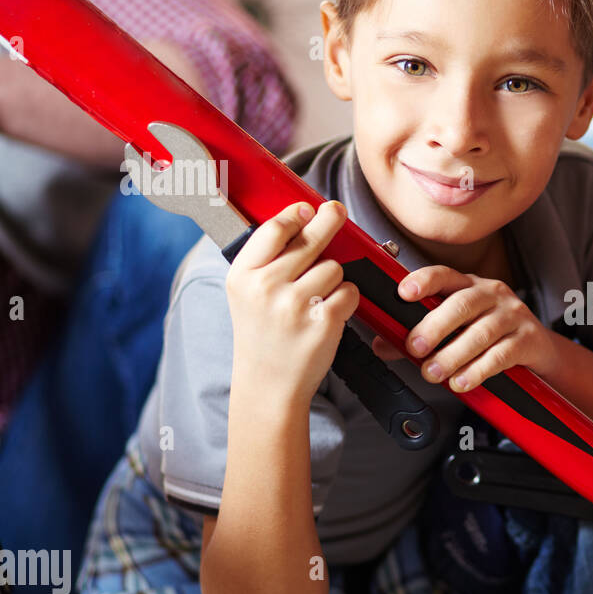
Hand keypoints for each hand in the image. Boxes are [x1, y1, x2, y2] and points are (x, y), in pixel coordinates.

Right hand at [225, 201, 359, 406]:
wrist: (268, 384)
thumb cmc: (262, 336)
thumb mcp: (246, 294)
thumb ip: (266, 260)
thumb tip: (299, 220)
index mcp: (243, 277)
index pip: (273, 230)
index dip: (294, 215)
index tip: (307, 208)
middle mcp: (266, 287)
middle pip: (310, 239)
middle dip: (328, 221)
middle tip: (337, 211)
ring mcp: (295, 305)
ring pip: (334, 267)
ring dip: (334, 278)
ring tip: (317, 298)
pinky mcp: (323, 322)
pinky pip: (349, 291)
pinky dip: (346, 300)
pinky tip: (329, 312)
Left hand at [370, 266, 559, 392]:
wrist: (537, 348)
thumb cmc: (490, 335)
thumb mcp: (456, 329)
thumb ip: (419, 336)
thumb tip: (382, 344)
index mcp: (469, 285)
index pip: (445, 275)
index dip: (424, 281)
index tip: (404, 293)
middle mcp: (492, 294)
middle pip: (462, 304)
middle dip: (435, 326)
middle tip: (414, 348)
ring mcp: (512, 315)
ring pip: (481, 332)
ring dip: (453, 355)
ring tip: (433, 372)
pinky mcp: (528, 339)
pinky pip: (501, 355)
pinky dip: (477, 370)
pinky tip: (462, 382)